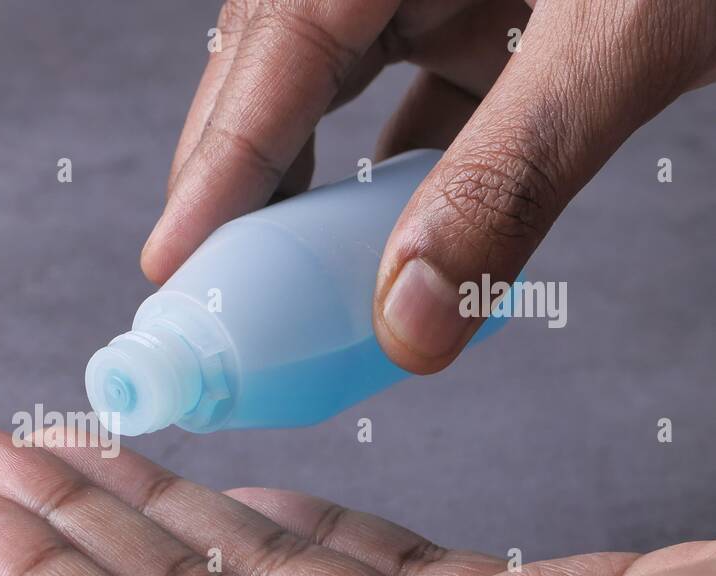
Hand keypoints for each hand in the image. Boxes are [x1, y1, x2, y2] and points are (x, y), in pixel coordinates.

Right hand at [141, 0, 715, 372]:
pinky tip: (388, 237)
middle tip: (211, 288)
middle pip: (281, 70)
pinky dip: (401, 176)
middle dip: (244, 180)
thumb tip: (410, 321)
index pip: (275, 46)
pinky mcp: (492, 11)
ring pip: (339, 90)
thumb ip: (513, 176)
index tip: (172, 265)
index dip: (217, 163)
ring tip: (281, 280)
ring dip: (315, 187)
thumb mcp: (626, 31)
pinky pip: (419, 99)